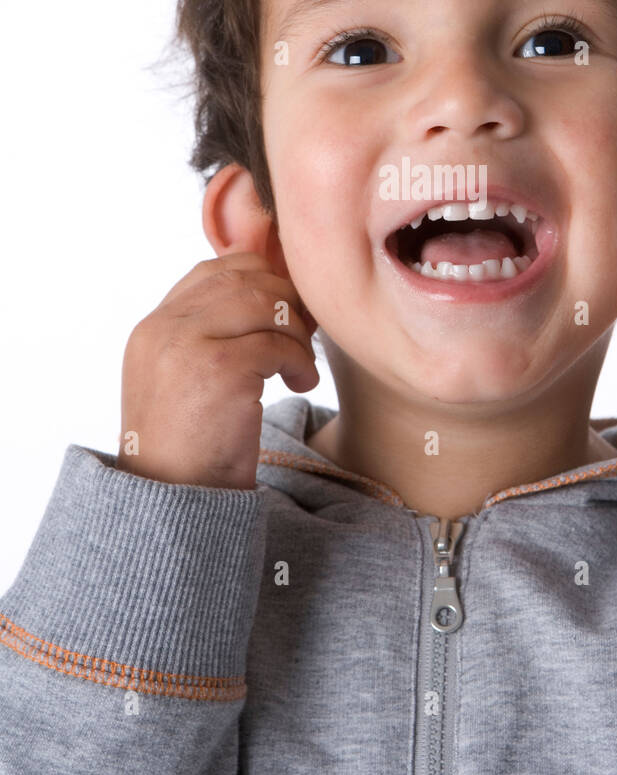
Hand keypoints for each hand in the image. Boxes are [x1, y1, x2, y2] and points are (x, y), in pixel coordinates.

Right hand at [118, 250, 318, 488]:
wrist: (173, 504)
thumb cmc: (191, 448)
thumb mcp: (185, 380)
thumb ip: (210, 336)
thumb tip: (276, 297)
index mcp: (152, 327)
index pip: (214, 270)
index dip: (261, 280)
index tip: (286, 311)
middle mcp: (163, 328)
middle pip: (245, 280)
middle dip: (287, 302)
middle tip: (306, 335)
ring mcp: (187, 344)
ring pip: (265, 304)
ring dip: (297, 333)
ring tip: (301, 366)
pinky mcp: (218, 367)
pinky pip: (278, 343)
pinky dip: (300, 361)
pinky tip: (301, 384)